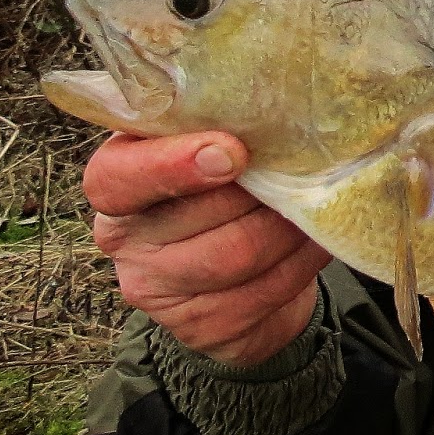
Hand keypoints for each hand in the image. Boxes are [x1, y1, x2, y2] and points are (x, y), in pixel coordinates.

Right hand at [84, 131, 329, 366]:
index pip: (117, 177)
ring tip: (316, 199)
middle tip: (306, 163)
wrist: (244, 269)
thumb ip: (223, 124)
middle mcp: (123, 239)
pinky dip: (304, 258)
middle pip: (201, 215)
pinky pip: (267, 289)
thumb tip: (278, 107)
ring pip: (239, 253)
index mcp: (116, 180)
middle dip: (263, 189)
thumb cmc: (228, 183)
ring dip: (290, 224)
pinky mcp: (200, 327)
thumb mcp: (214, 142)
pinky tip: (315, 238)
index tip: (233, 153)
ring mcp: (156, 290)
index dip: (173, 165)